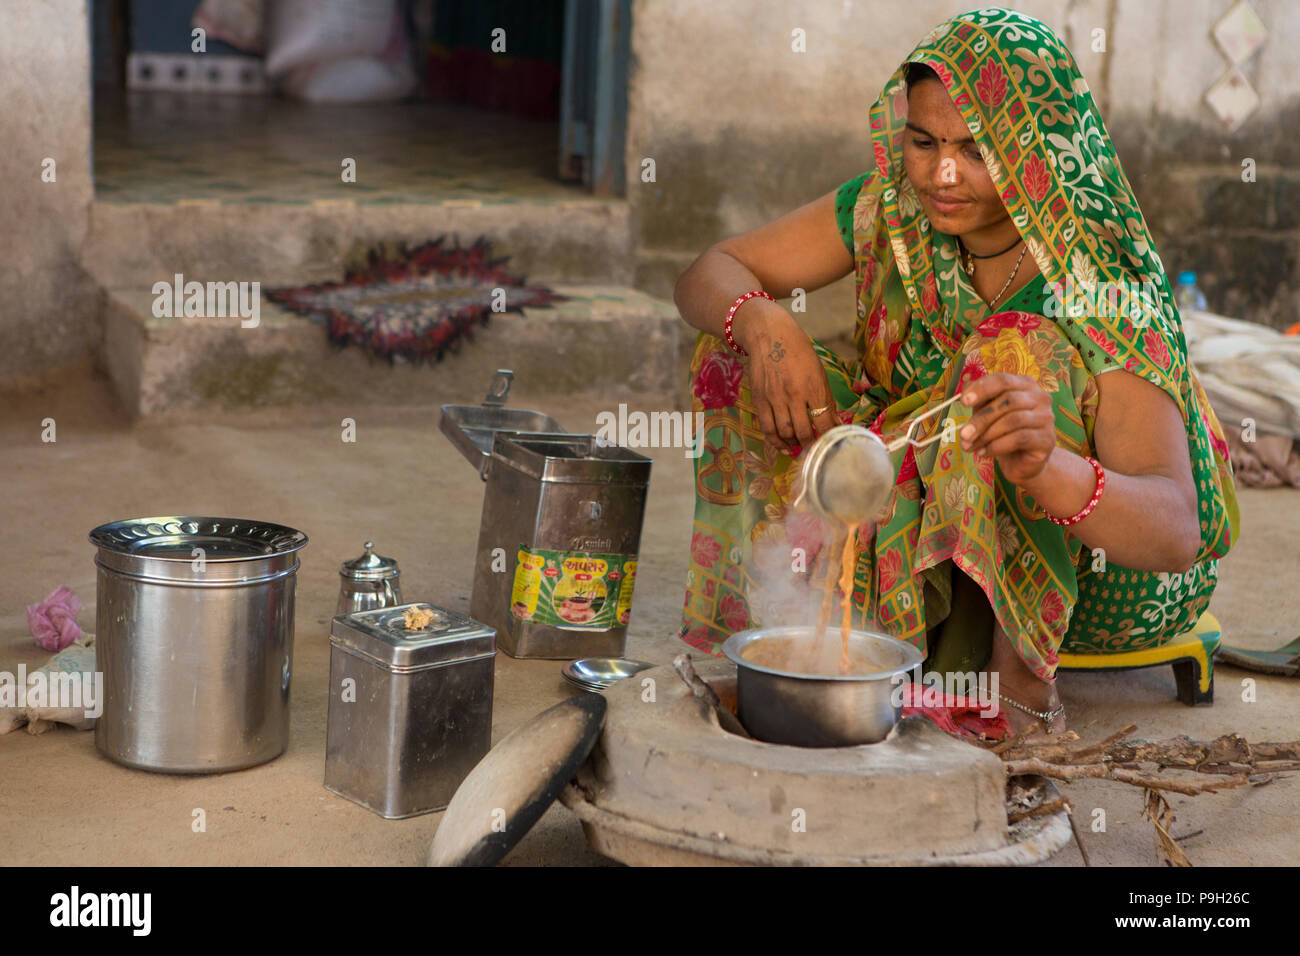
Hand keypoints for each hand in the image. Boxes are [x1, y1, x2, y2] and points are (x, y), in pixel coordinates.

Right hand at [735, 303, 838, 453]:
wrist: (770, 336)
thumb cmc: (800, 353)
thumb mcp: (820, 373)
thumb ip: (826, 400)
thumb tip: (835, 424)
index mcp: (813, 387)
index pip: (824, 422)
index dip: (829, 438)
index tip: (832, 444)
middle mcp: (794, 395)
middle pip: (803, 432)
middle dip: (811, 446)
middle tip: (816, 450)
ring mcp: (775, 399)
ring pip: (784, 433)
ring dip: (794, 445)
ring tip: (800, 447)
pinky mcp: (760, 400)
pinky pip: (767, 428)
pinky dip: (775, 441)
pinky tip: (783, 447)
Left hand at [959, 373, 1056, 485]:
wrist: (1021, 462)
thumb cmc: (1002, 433)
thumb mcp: (986, 414)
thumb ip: (978, 400)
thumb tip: (965, 390)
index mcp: (1025, 385)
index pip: (1003, 380)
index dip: (982, 388)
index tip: (963, 401)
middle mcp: (1040, 397)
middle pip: (1009, 400)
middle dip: (982, 418)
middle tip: (963, 434)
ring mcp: (1046, 418)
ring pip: (1013, 420)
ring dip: (987, 435)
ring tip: (970, 446)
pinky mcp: (1047, 439)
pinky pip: (1019, 439)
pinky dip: (996, 446)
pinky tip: (984, 453)